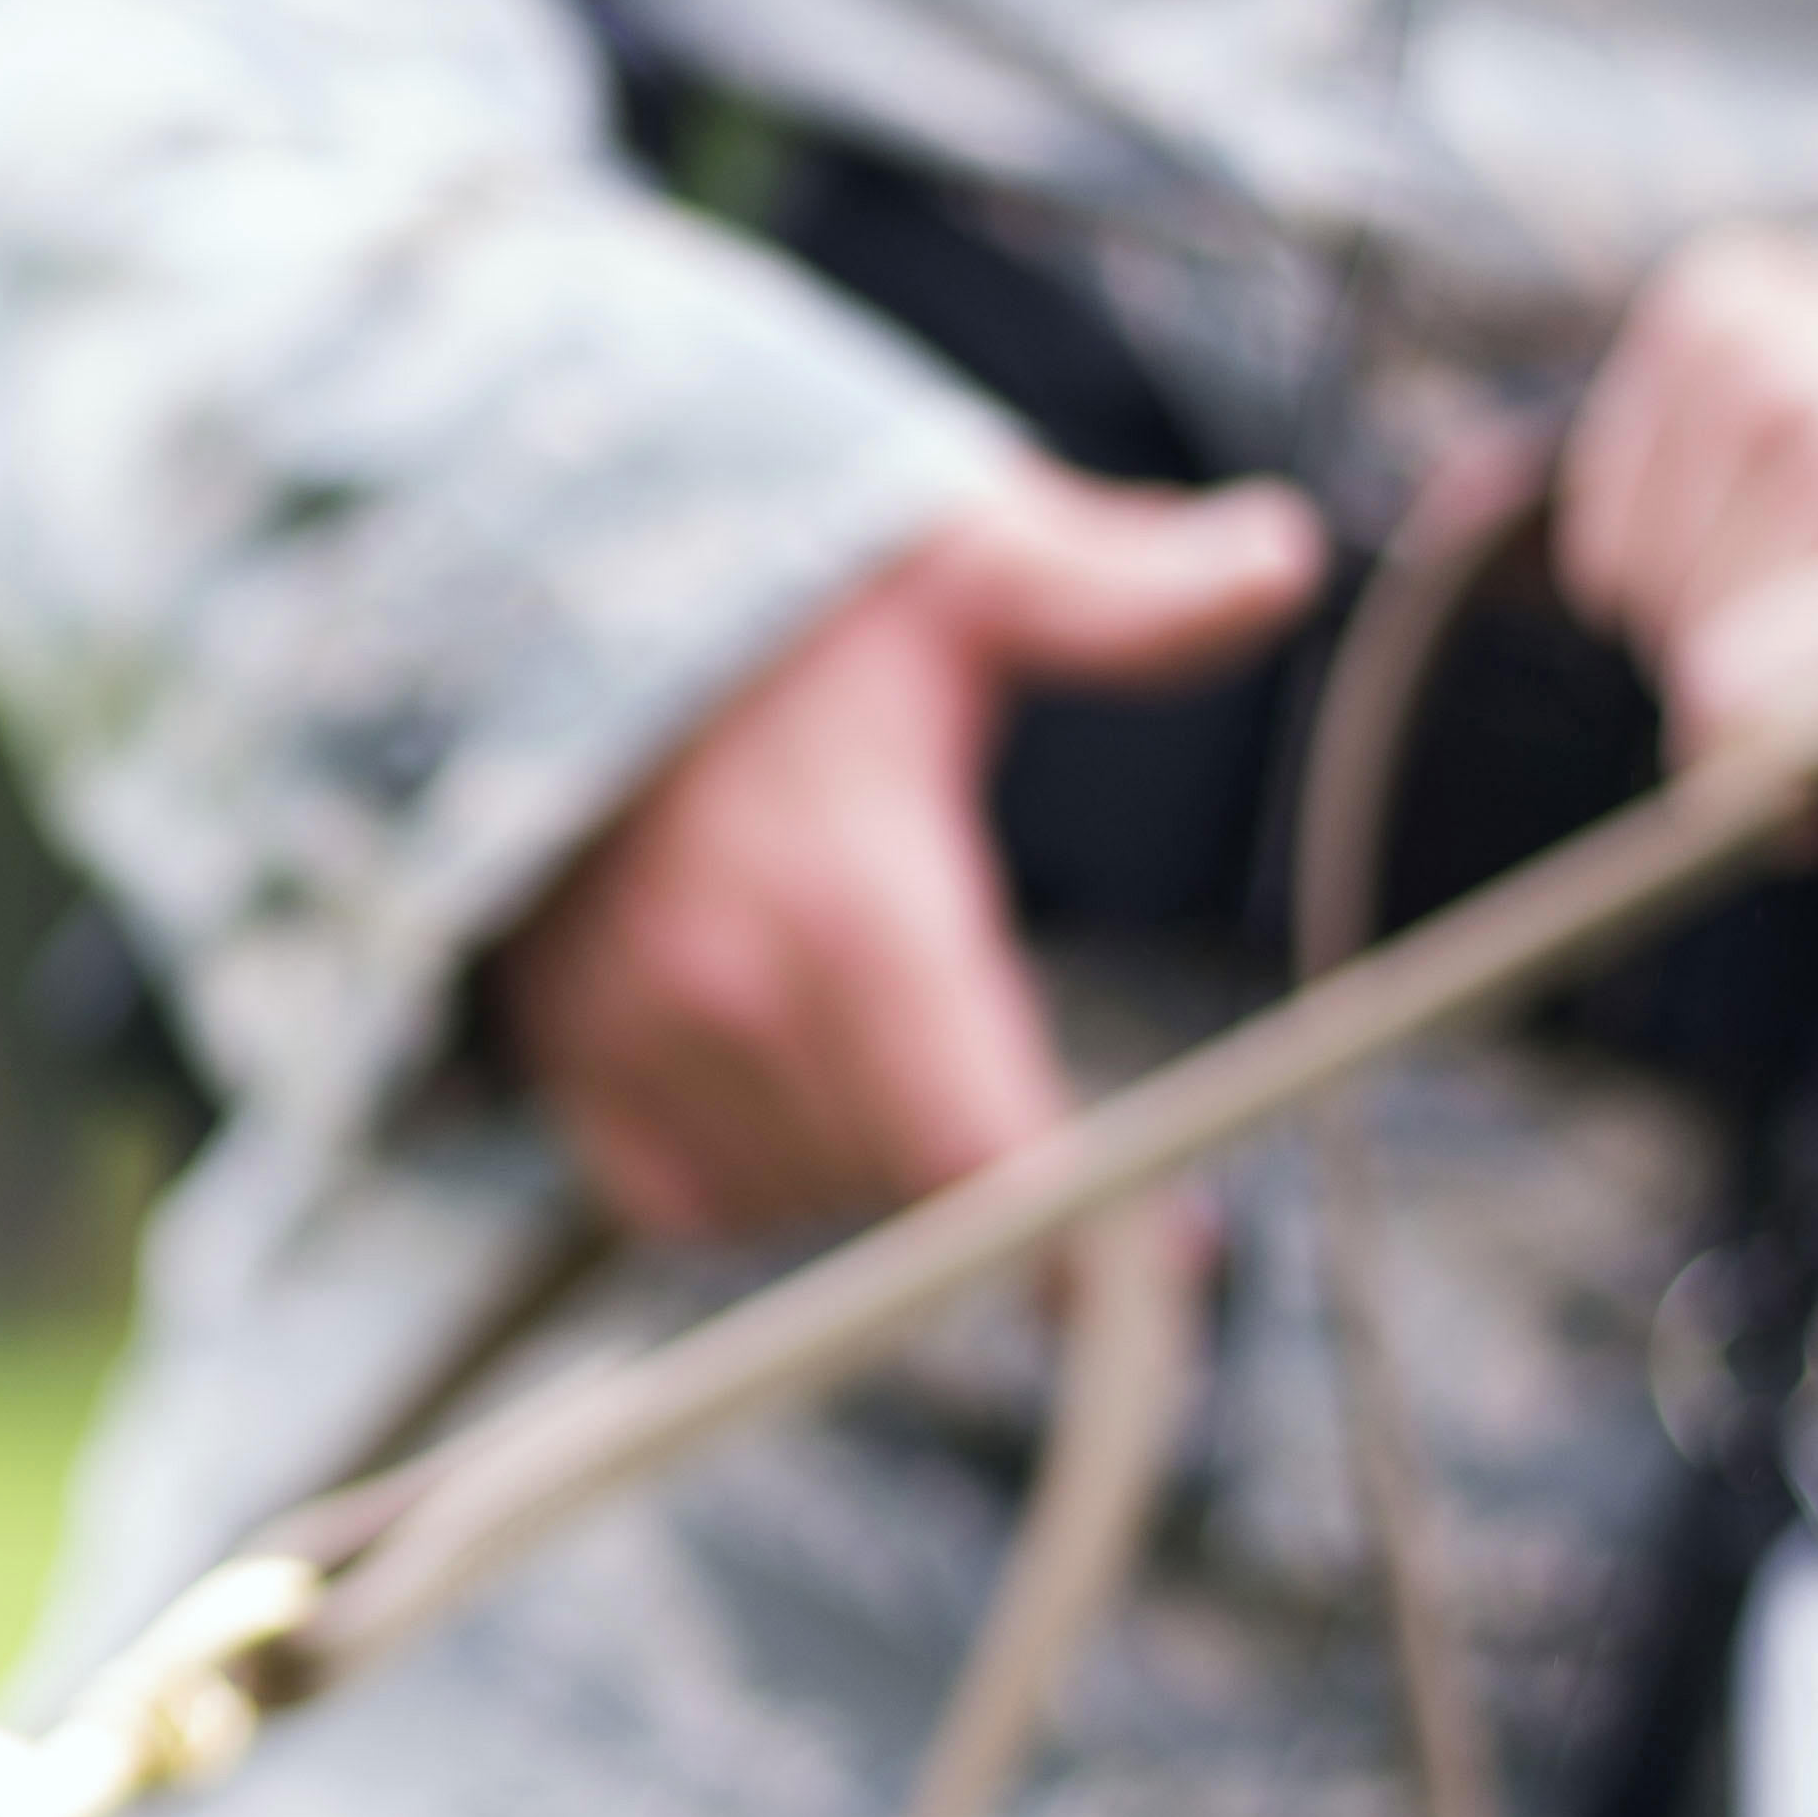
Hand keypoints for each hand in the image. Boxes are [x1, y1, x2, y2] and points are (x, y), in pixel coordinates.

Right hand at [494, 457, 1326, 1241]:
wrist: (532, 563)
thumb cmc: (780, 572)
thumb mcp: (963, 558)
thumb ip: (1123, 591)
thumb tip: (1285, 558)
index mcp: (854, 894)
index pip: (979, 1149)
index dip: (1084, 1240)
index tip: (1170, 1258)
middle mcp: (731, 987)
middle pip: (911, 1183)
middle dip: (993, 1155)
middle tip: (1044, 1093)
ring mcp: (634, 1030)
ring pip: (806, 1192)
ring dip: (876, 1158)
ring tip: (901, 1038)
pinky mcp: (565, 1051)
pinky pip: (689, 1193)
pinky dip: (757, 1171)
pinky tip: (794, 1072)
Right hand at [1555, 234, 1817, 780]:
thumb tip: (1770, 817)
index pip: (1732, 700)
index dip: (1742, 766)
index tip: (1801, 795)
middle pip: (1683, 643)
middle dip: (1740, 668)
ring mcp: (1767, 349)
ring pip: (1634, 582)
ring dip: (1702, 594)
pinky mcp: (1713, 301)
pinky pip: (1606, 512)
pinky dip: (1660, 527)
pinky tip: (1765, 493)